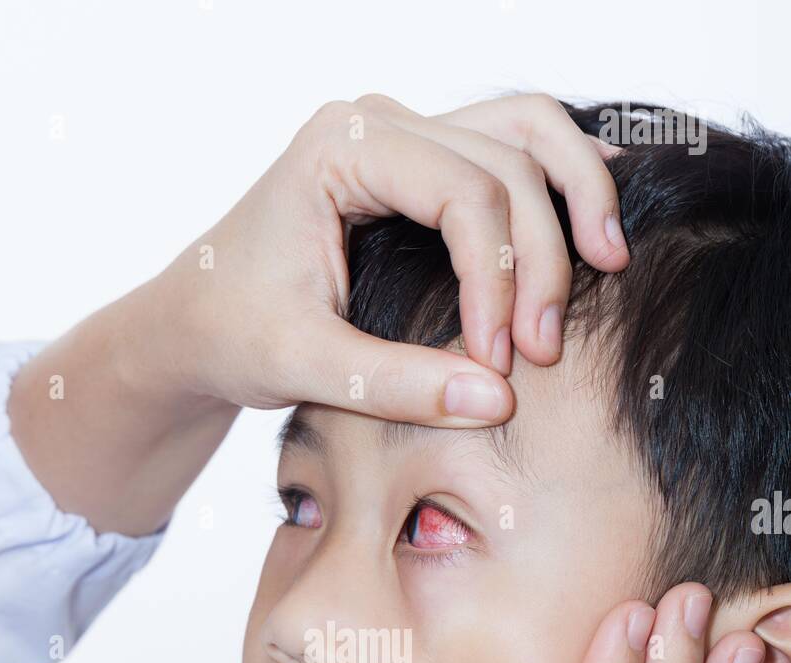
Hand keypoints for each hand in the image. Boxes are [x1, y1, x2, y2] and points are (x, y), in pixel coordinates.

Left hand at [148, 91, 628, 424]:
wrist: (192, 326)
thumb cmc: (231, 333)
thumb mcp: (306, 366)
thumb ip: (399, 384)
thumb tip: (499, 400)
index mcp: (341, 147)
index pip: (463, 192)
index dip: (499, 277)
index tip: (500, 362)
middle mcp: (378, 123)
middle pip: (508, 158)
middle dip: (542, 254)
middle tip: (545, 349)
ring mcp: (404, 139)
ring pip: (525, 132)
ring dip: (575, 196)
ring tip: (609, 264)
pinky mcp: (420, 170)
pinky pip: (510, 152)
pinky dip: (557, 187)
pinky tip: (589, 235)